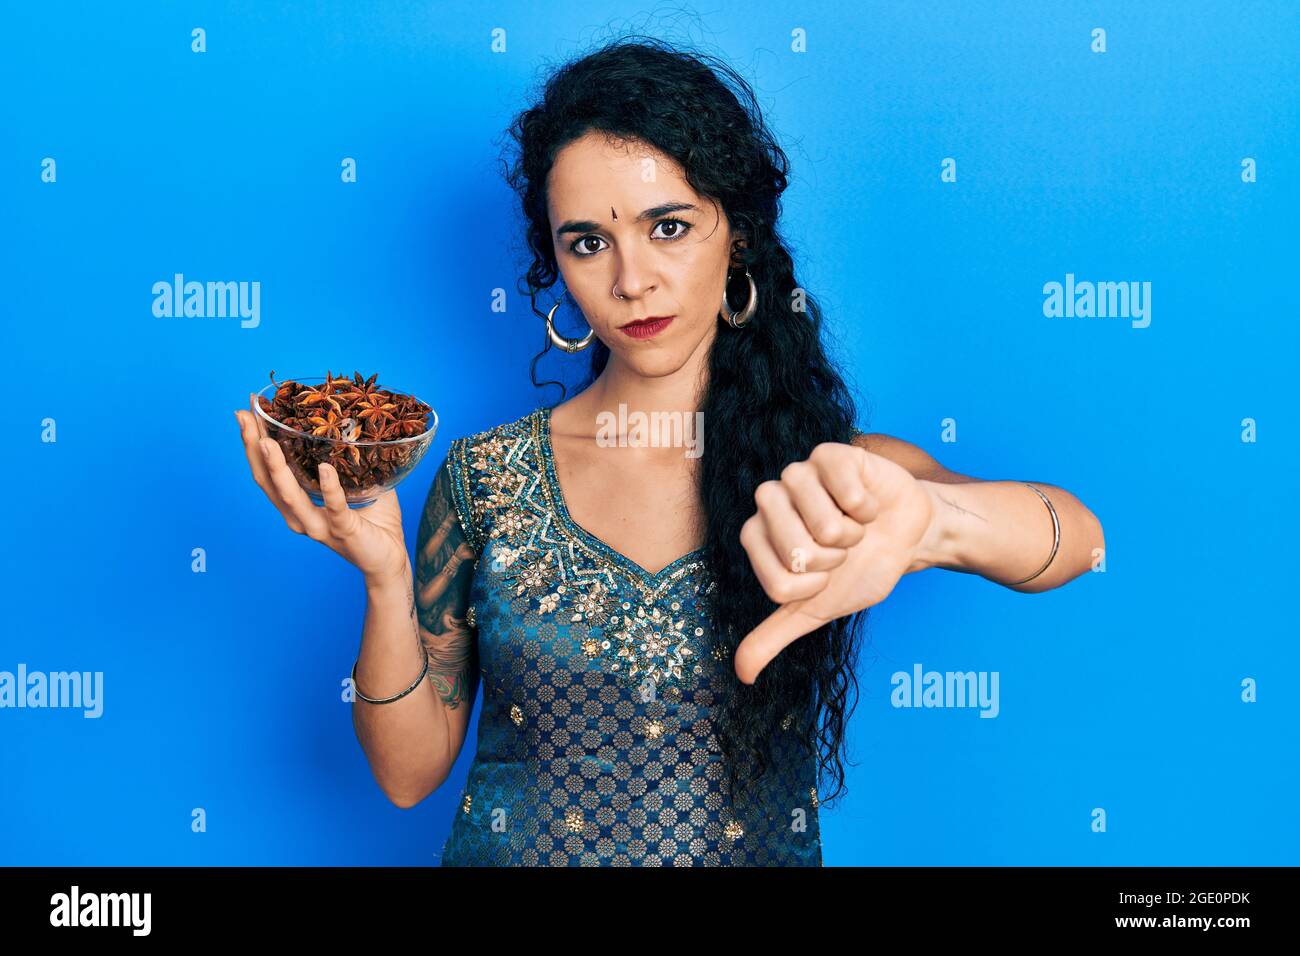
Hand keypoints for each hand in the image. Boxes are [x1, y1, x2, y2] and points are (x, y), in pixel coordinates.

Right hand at [234, 391, 409, 582]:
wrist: (389, 559)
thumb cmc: (374, 521)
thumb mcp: (357, 484)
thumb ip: (347, 460)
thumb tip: (352, 421)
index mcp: (298, 504)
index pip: (268, 471)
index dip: (254, 442)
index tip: (248, 409)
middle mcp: (300, 516)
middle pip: (267, 480)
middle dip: (253, 446)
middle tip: (246, 415)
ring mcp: (319, 526)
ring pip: (290, 495)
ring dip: (277, 467)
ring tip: (266, 440)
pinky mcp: (343, 530)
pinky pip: (334, 507)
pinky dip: (329, 487)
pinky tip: (324, 468)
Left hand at [735, 441, 935, 683]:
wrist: (906, 538)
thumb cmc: (857, 569)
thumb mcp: (813, 610)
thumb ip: (772, 636)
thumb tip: (741, 675)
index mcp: (756, 535)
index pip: (780, 582)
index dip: (813, 587)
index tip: (823, 575)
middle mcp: (769, 500)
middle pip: (798, 553)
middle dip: (833, 561)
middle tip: (841, 548)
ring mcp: (798, 473)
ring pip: (824, 524)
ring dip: (853, 535)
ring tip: (855, 525)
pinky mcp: (830, 455)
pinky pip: (847, 492)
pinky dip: (868, 508)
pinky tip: (867, 503)